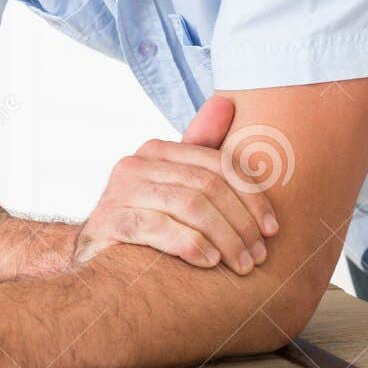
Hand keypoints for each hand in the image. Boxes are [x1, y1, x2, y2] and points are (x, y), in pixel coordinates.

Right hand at [75, 95, 279, 274]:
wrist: (94, 256)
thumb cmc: (144, 221)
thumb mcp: (173, 185)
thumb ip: (200, 149)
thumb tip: (226, 102)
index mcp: (157, 151)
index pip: (218, 164)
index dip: (253, 196)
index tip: (272, 229)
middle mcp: (135, 164)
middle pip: (208, 186)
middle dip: (242, 224)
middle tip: (259, 256)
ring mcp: (119, 191)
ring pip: (191, 206)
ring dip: (225, 239)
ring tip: (241, 265)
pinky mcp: (109, 221)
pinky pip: (161, 228)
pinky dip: (192, 245)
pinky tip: (210, 263)